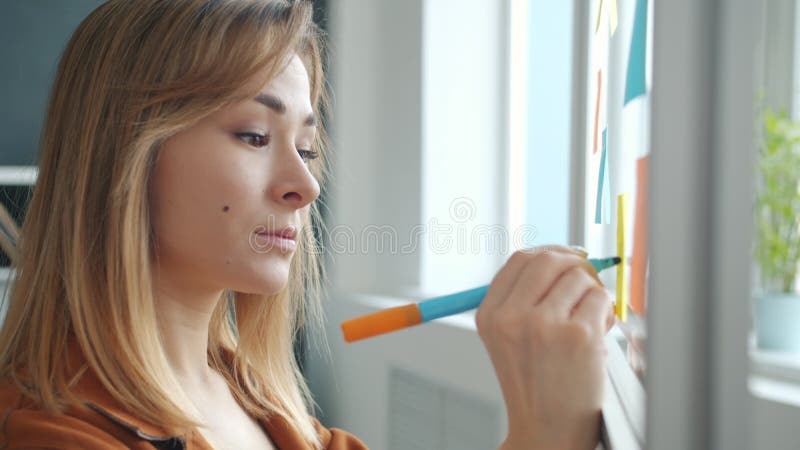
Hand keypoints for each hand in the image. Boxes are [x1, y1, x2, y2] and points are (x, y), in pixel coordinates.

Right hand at [476, 246, 610, 449]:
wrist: (546, 432)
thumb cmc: (535, 386)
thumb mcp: (507, 339)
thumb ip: (522, 299)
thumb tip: (560, 258)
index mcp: (490, 315)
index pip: (520, 260)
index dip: (548, 253)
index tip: (567, 257)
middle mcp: (512, 316)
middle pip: (548, 260)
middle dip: (574, 262)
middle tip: (586, 274)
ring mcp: (544, 324)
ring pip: (579, 278)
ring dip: (592, 294)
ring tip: (589, 323)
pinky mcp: (578, 335)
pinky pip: (601, 299)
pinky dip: (606, 313)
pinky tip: (597, 337)